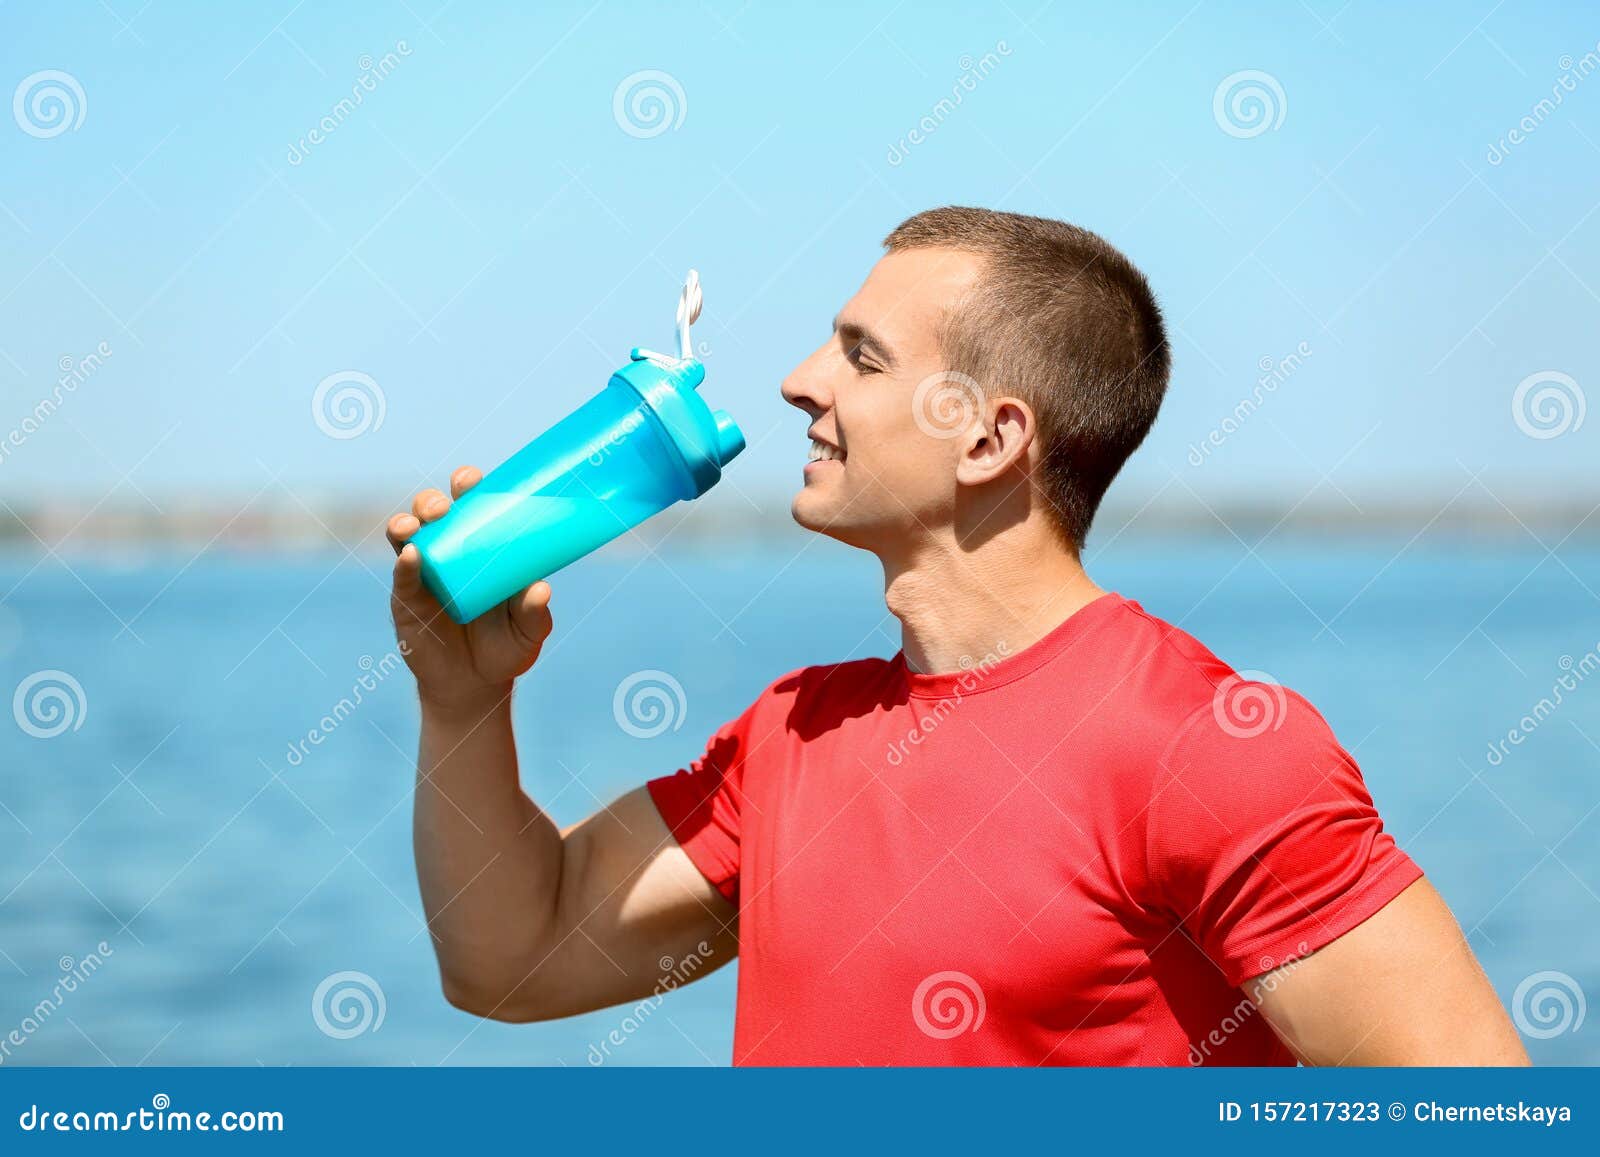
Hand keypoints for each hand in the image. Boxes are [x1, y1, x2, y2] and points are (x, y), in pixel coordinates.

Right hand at [388, 466, 553, 712]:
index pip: (470, 506)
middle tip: (447, 506)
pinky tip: (411, 556)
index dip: (468, 486)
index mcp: (480, 547)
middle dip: (433, 501)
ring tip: (417, 526)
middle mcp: (447, 553)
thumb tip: (541, 588)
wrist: (476, 686)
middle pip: (432, 513)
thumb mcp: (529, 631)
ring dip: (408, 522)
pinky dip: (404, 564)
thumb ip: (535, 612)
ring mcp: (423, 574)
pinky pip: (401, 576)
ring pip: (405, 535)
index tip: (473, 480)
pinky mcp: (407, 600)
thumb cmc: (508, 647)